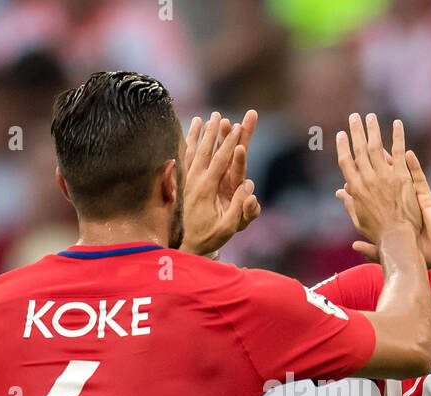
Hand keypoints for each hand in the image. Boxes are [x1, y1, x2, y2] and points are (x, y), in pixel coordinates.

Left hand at [180, 109, 261, 254]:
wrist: (182, 244)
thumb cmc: (208, 237)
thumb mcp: (228, 228)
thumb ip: (240, 208)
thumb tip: (250, 186)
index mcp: (207, 189)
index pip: (222, 160)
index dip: (231, 143)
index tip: (239, 126)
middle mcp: (195, 180)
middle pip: (208, 150)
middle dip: (218, 132)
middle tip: (225, 116)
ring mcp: (186, 179)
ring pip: (194, 150)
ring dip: (202, 133)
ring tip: (209, 116)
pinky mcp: (180, 181)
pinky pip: (184, 157)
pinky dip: (188, 141)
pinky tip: (191, 128)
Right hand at [334, 113, 419, 245]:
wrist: (398, 238)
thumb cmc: (378, 233)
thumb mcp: (359, 219)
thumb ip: (349, 203)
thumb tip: (339, 192)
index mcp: (356, 189)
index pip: (346, 162)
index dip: (343, 146)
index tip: (341, 134)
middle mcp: (368, 179)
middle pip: (359, 150)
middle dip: (356, 131)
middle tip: (354, 117)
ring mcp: (385, 176)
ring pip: (377, 147)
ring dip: (372, 129)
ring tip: (370, 116)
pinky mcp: (402, 177)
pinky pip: (399, 152)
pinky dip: (398, 136)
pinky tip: (397, 123)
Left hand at [351, 148, 430, 268]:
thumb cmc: (412, 253)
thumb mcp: (386, 250)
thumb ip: (370, 247)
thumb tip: (354, 245)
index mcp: (390, 211)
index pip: (372, 192)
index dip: (362, 182)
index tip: (351, 170)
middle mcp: (399, 201)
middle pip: (384, 177)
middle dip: (373, 162)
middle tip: (364, 144)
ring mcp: (412, 199)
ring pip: (400, 175)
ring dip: (392, 158)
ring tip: (383, 145)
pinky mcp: (425, 200)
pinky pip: (418, 180)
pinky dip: (413, 167)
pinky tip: (407, 154)